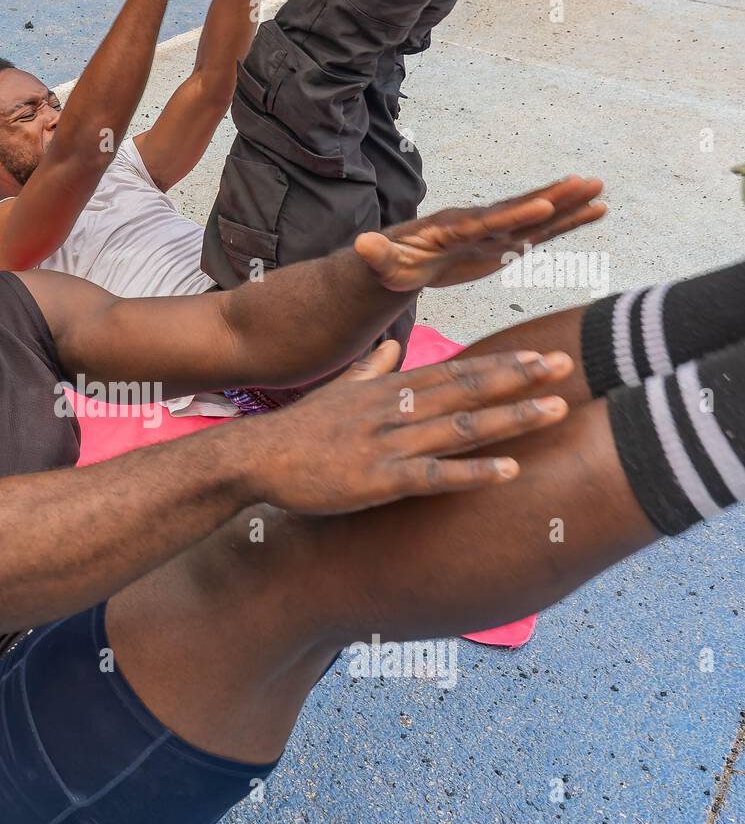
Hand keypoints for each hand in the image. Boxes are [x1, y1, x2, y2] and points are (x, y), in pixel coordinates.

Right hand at [245, 342, 573, 514]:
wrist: (256, 458)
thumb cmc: (296, 430)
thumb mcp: (336, 390)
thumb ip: (371, 368)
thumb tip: (394, 343)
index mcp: (387, 389)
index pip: (454, 372)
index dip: (501, 365)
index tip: (541, 356)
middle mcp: (394, 410)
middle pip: (467, 390)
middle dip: (519, 378)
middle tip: (566, 366)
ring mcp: (388, 444)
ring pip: (461, 427)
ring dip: (511, 419)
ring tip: (555, 410)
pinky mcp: (377, 479)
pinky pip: (435, 474)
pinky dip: (474, 472)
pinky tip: (510, 470)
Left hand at [354, 176, 606, 292]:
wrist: (402, 262)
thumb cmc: (390, 265)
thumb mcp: (381, 265)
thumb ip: (376, 255)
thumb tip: (362, 243)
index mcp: (454, 228)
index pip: (487, 221)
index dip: (513, 215)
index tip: (541, 205)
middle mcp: (480, 223)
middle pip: (519, 209)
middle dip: (553, 198)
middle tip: (587, 182)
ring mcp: (495, 231)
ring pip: (536, 216)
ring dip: (567, 205)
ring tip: (601, 190)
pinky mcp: (505, 243)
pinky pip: (541, 231)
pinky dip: (567, 223)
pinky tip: (596, 212)